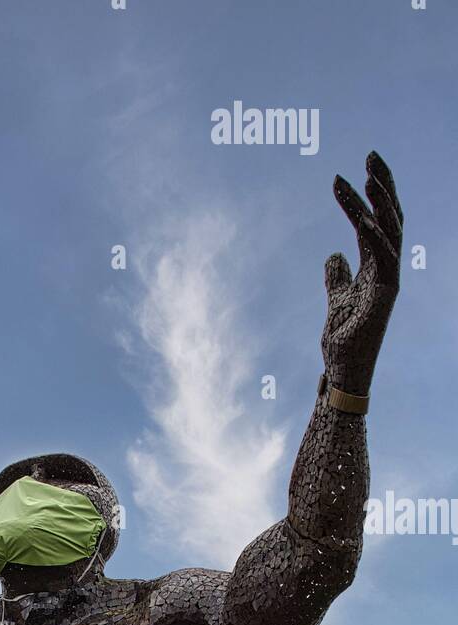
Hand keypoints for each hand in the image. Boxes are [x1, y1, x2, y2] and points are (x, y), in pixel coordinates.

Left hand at [322, 151, 401, 396]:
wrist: (342, 369)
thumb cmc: (342, 338)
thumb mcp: (336, 298)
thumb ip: (337, 275)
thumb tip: (334, 254)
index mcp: (377, 266)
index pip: (377, 220)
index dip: (370, 194)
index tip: (357, 168)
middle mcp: (388, 268)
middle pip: (390, 217)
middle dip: (382, 185)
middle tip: (369, 154)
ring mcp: (389, 281)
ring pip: (390, 231)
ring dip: (379, 203)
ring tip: (367, 175)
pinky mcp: (385, 296)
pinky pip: (384, 259)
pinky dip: (375, 237)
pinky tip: (364, 218)